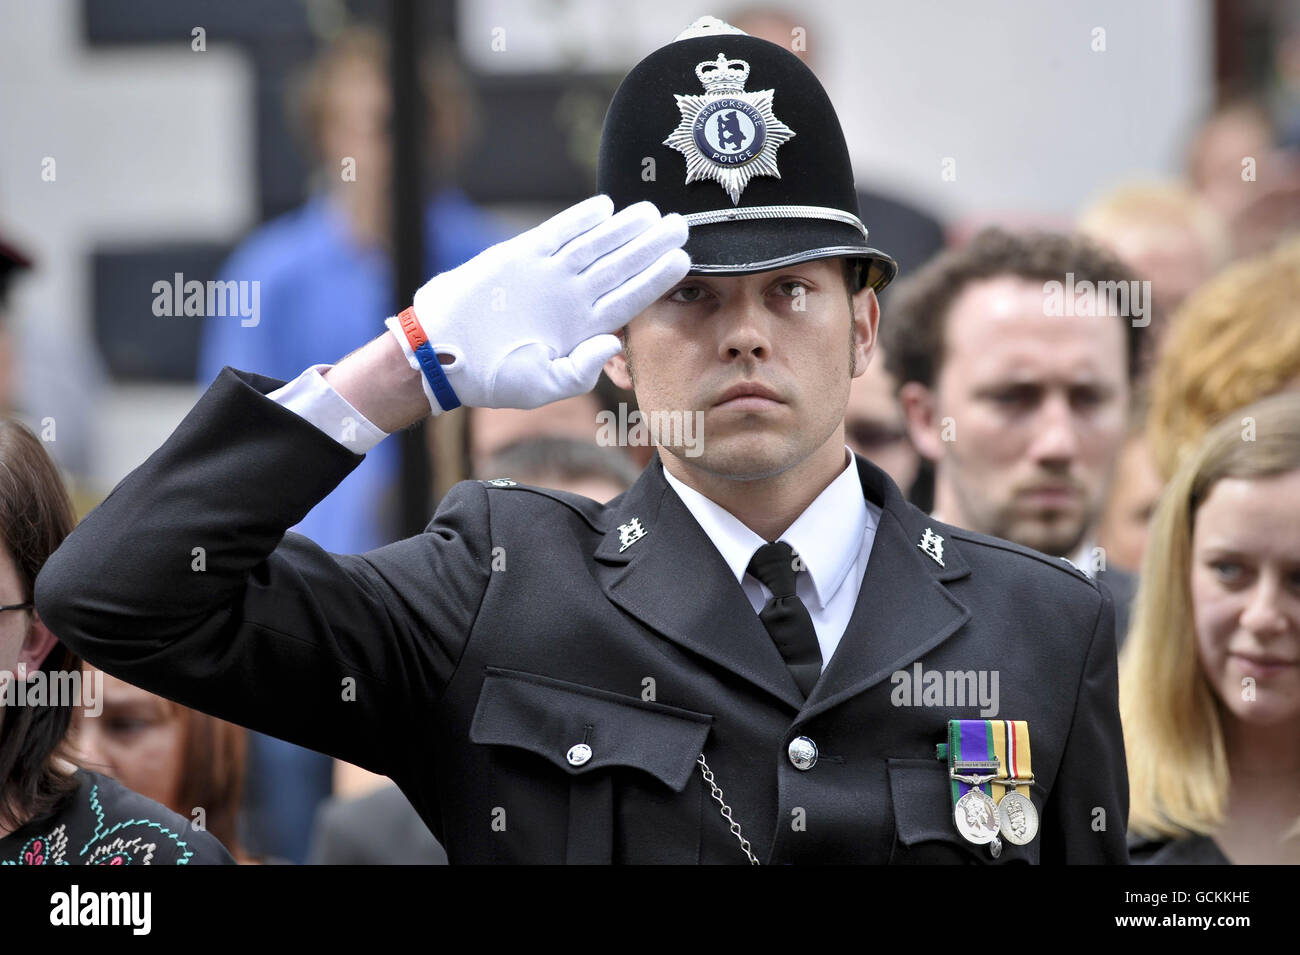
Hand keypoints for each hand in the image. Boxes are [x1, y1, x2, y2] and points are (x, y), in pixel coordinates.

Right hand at [402, 195, 688, 409]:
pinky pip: (556, 233)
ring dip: (622, 228)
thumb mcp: (541, 385)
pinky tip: (605, 207)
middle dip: (650, 246)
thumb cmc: (492, 378)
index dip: (656, 279)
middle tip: (680, 225)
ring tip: (651, 212)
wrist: (442, 354)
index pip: (629, 298)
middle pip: (619, 266)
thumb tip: (613, 344)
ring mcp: (548, 275)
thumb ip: (580, 370)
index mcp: (582, 328)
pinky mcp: (520, 255)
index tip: (684, 261)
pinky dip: (578, 219)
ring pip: (594, 245)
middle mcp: (571, 298)